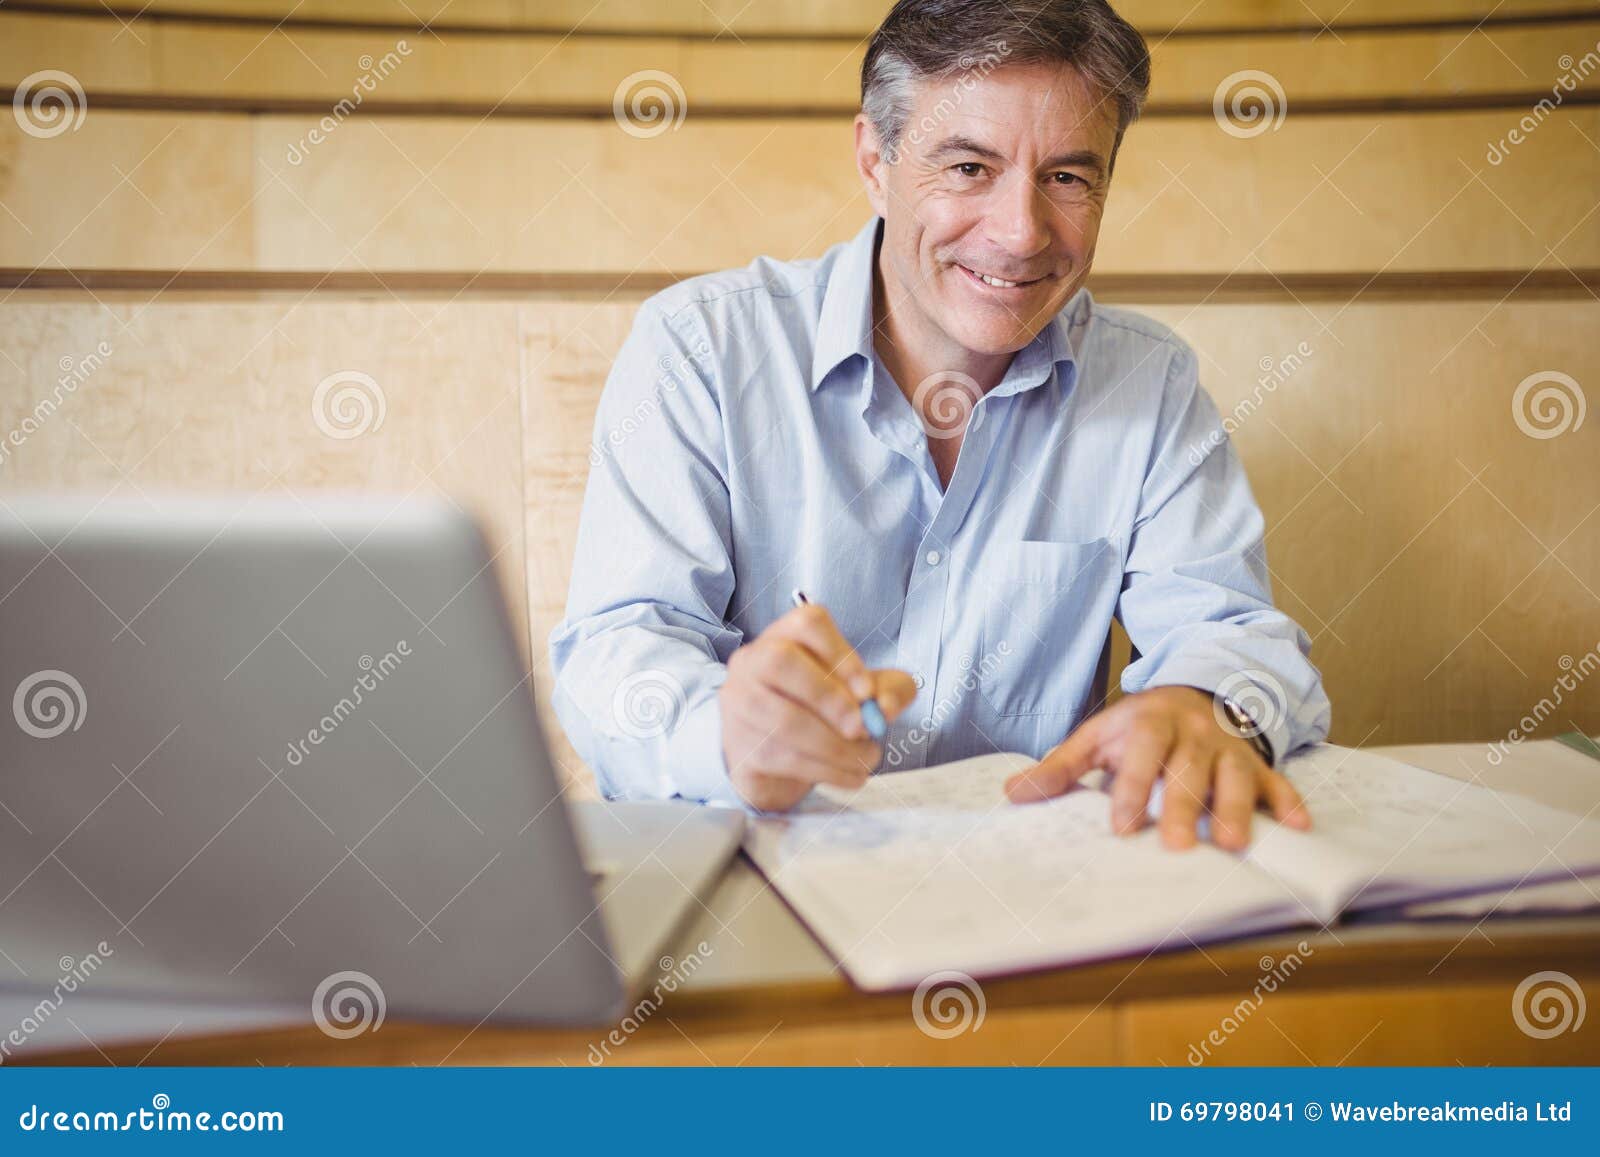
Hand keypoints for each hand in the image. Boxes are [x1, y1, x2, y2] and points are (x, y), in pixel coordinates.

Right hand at [720, 603, 916, 811]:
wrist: (778, 758)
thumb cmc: (822, 711)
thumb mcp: (863, 693)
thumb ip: (889, 690)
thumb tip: (886, 705)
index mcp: (787, 635)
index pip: (808, 623)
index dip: (841, 654)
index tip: (867, 690)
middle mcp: (754, 660)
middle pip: (782, 662)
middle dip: (830, 698)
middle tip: (862, 728)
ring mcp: (739, 700)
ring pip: (783, 719)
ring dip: (834, 746)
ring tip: (865, 759)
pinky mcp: (739, 742)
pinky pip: (782, 756)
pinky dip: (825, 770)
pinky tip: (849, 775)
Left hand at [1003, 685, 1310, 850]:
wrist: (1196, 692)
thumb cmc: (1139, 727)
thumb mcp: (1097, 737)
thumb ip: (1060, 767)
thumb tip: (1013, 794)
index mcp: (1150, 723)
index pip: (1141, 752)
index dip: (1132, 787)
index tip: (1121, 825)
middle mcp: (1193, 734)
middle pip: (1189, 769)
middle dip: (1183, 806)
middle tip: (1175, 845)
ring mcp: (1229, 749)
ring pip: (1236, 776)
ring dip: (1237, 809)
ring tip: (1233, 844)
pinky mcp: (1257, 765)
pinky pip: (1277, 782)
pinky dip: (1289, 803)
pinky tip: (1298, 827)